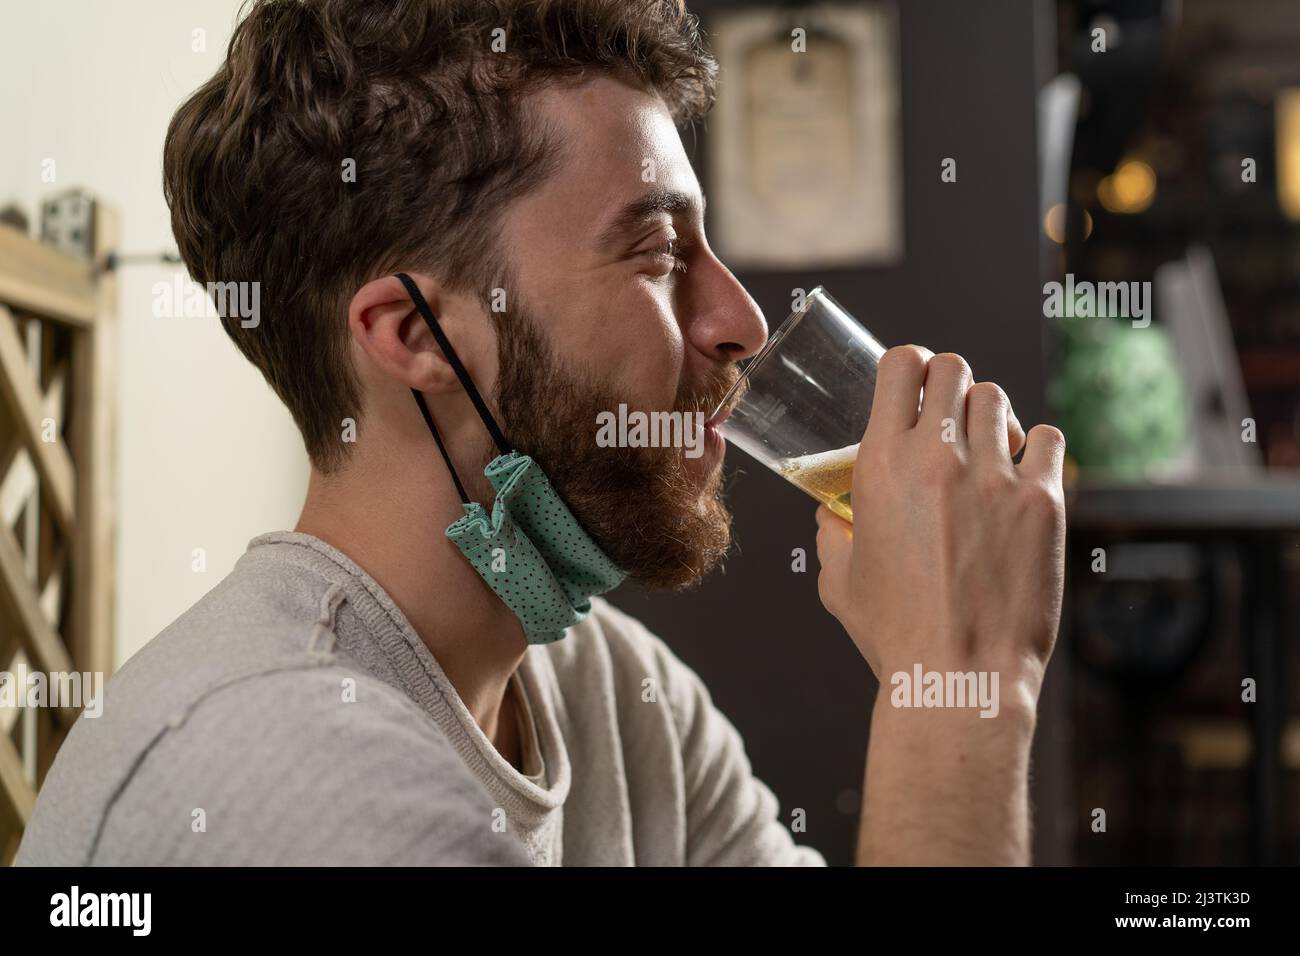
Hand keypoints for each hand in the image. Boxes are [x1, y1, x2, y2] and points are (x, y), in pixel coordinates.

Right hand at [814, 346, 1065, 710]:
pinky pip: (1047, 438)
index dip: (906, 364)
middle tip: (948, 413)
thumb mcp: (840, 582)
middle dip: (948, 383)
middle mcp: (939, 458)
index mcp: (882, 465)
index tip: (910, 381)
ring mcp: (995, 476)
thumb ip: (832, 537)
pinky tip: (1021, 471)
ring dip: (988, 414)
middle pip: (953, 368)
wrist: (958, 677)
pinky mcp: (1042, 501)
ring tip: (985, 447)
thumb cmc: (894, 634)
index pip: (901, 366)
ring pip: (998, 398)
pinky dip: (1034, 446)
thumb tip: (830, 520)